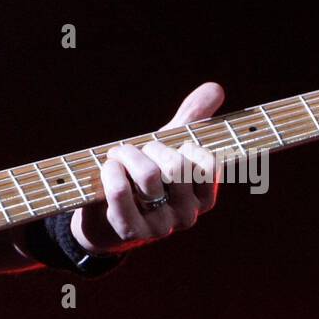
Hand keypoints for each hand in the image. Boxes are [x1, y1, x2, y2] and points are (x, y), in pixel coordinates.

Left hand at [72, 81, 225, 254]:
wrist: (103, 218)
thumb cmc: (140, 177)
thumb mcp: (167, 147)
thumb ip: (191, 119)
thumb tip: (215, 87)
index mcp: (203, 196)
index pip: (209, 163)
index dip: (184, 145)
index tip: (166, 147)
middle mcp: (187, 215)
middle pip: (177, 165)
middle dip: (150, 147)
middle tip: (133, 150)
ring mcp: (161, 226)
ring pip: (149, 175)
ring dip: (126, 154)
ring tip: (116, 157)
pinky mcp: (130, 231)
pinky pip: (120, 190)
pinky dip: (110, 171)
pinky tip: (107, 169)